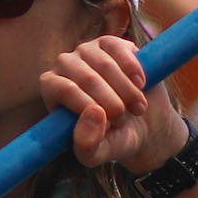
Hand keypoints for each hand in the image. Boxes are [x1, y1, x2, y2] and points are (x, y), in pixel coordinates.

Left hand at [42, 33, 188, 174]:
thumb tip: (93, 114)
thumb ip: (87, 146)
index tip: (108, 123)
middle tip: (124, 119)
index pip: (62, 88)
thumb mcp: (98, 154)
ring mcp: (87, 51)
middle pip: (86, 77)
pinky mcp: (111, 43)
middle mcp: (65, 65)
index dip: (87, 105)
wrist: (144, 124)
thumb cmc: (113, 138)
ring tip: (137, 108)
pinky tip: (140, 84)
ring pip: (105, 64)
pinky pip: (121, 49)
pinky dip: (134, 70)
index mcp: (53, 89)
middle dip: (111, 102)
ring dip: (126, 90)